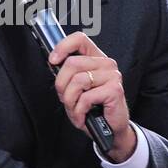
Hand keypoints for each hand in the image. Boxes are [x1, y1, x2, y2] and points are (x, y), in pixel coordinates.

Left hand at [49, 31, 136, 162]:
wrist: (108, 128)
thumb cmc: (90, 107)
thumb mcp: (73, 88)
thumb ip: (66, 74)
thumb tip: (53, 61)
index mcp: (95, 59)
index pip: (80, 39)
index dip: (63, 47)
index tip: (53, 60)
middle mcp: (105, 64)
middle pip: (72, 63)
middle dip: (62, 86)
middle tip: (67, 98)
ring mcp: (112, 75)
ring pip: (76, 81)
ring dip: (70, 100)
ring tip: (77, 108)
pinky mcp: (115, 89)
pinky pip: (86, 97)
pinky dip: (79, 111)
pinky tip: (84, 115)